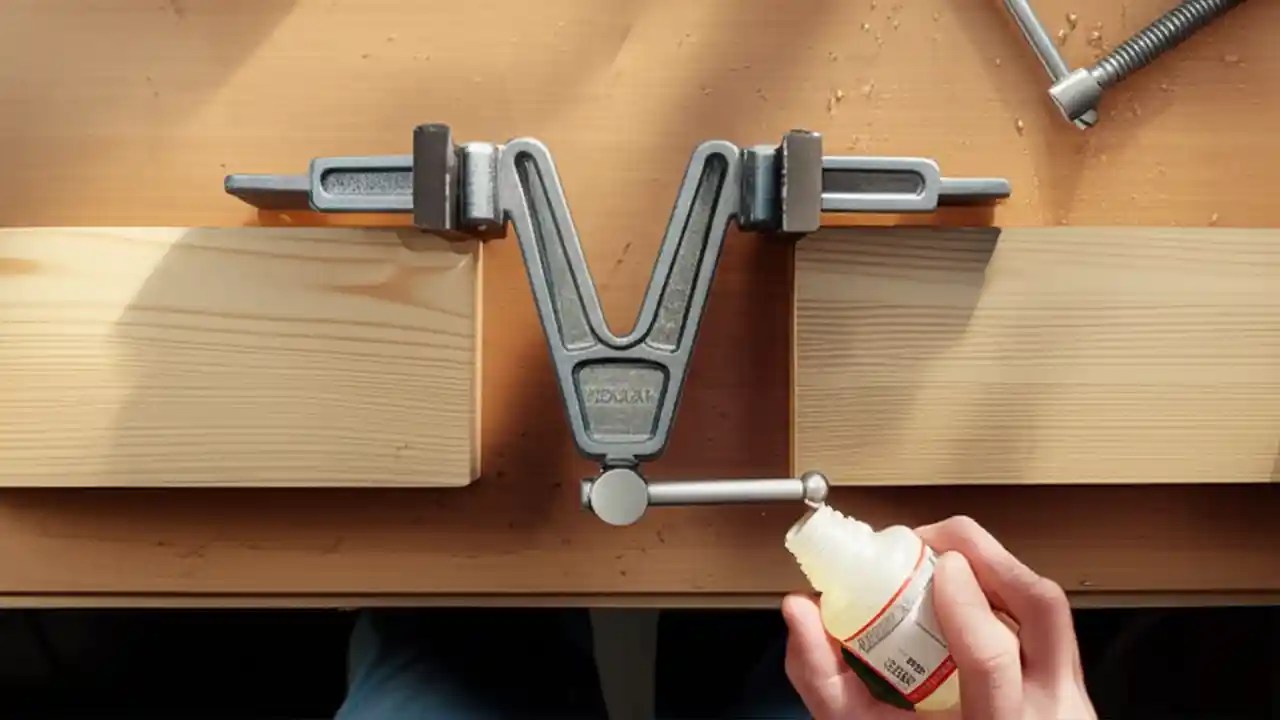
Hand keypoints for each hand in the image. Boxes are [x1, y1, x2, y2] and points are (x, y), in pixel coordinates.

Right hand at [783, 516, 1095, 719]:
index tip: (932, 564)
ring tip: (946, 558)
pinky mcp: (1068, 684)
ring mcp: (1067, 697)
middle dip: (988, 554)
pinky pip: (1044, 622)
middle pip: (1042, 610)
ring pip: (1049, 608)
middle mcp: (1044, 713)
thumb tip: (799, 607)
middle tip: (931, 543)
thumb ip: (821, 676)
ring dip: (997, 566)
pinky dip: (1003, 594)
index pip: (992, 658)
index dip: (964, 600)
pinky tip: (965, 595)